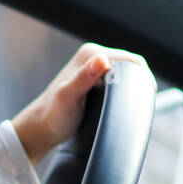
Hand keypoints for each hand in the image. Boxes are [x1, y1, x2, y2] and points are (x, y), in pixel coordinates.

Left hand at [11, 43, 152, 166]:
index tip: (141, 97)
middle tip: (137, 105)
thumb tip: (101, 60)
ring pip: (126, 73)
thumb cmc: (53, 117)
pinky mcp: (94, 79)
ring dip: (132, 87)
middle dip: (137, 82)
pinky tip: (123, 103)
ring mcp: (94, 67)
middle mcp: (92, 56)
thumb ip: (83, 78)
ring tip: (132, 105)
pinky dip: (124, 90)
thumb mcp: (69, 98)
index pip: (130, 60)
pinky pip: (118, 80)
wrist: (40, 129)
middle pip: (130, 66)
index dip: (140, 77)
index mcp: (90, 54)